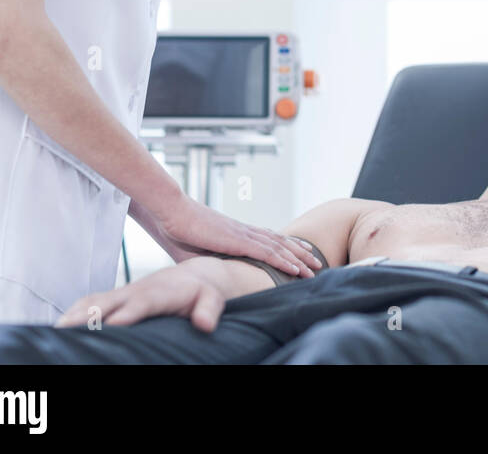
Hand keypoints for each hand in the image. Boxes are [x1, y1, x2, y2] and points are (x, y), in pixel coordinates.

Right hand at [56, 266, 225, 330]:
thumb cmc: (203, 292)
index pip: (144, 301)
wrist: (196, 275)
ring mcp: (125, 293)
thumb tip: (205, 324)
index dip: (129, 311)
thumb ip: (210, 309)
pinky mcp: (117, 298)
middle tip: (67, 327)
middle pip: (110, 300)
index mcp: (162, 292)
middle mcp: (139, 290)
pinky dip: (75, 312)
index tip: (113, 323)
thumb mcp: (213, 299)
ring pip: (96, 301)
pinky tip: (59, 327)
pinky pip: (92, 302)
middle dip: (89, 313)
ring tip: (55, 330)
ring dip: (75, 313)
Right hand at [130, 195, 320, 277]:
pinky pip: (266, 253)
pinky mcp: (237, 240)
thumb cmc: (179, 231)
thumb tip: (213, 275)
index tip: (301, 254)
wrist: (171, 212)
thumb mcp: (198, 252)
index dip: (286, 247)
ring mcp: (243, 234)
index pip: (268, 240)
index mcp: (236, 233)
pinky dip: (284, 261)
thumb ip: (210, 261)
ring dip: (299, 258)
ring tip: (314, 269)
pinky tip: (296, 268)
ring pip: (278, 248)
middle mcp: (245, 231)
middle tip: (316, 263)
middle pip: (279, 242)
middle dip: (300, 253)